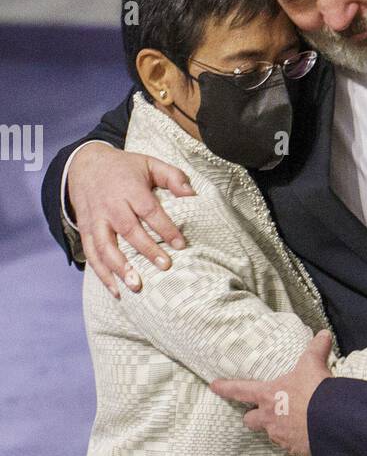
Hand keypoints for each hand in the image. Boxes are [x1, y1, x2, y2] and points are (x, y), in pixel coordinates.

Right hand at [68, 142, 194, 296]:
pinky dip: (102, 274)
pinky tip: (117, 291)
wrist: (84, 165)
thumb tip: (192, 194)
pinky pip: (91, 255)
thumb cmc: (124, 168)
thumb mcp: (149, 163)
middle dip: (146, 250)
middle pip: (128, 230)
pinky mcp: (86, 231)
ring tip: (136, 286)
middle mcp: (111, 206)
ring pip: (105, 246)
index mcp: (129, 189)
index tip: (181, 245)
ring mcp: (96, 220)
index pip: (149, 210)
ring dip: (120, 268)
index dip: (165, 227)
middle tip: (165, 266)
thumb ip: (172, 176)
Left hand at [210, 331, 333, 455]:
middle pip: (250, 420)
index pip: (240, 389)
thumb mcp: (313, 364)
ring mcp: (280, 436)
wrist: (331, 420)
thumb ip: (316, 348)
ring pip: (272, 434)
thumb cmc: (315, 390)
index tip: (214, 386)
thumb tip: (324, 334)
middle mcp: (269, 417)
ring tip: (295, 423)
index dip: (225, 387)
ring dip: (279, 429)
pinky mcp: (294, 449)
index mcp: (268, 394)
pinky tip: (309, 435)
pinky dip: (297, 441)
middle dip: (253, 418)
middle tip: (263, 414)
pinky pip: (291, 446)